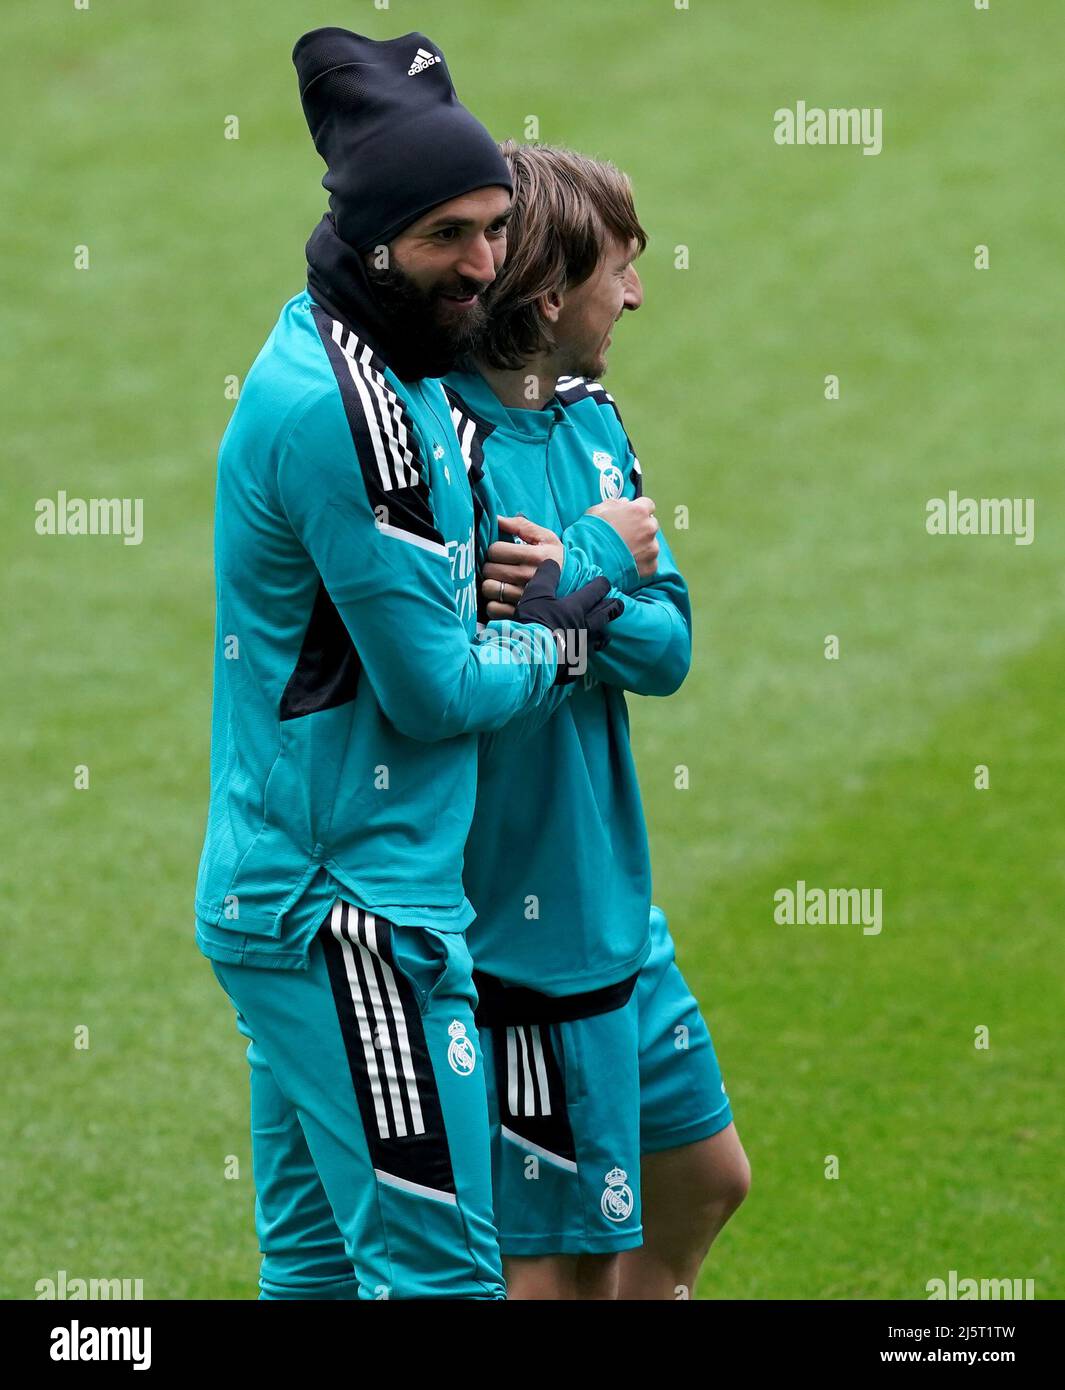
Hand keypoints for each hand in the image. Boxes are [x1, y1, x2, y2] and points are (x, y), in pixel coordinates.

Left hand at [481, 515, 562, 618]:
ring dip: (491, 584)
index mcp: (536, 557)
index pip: (495, 550)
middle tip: (500, 566)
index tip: (502, 552)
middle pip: (489, 569)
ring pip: (488, 588)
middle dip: (491, 565)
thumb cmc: (555, 560)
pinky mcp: (519, 614)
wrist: (575, 587)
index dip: (495, 549)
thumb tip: (496, 518)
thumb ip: (522, 525)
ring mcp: (524, 598)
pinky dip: (493, 603)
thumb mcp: (546, 538)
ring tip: (500, 581)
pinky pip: (492, 608)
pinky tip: (503, 597)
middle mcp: (529, 578)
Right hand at [513, 560, 623, 684]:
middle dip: (612, 609)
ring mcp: (578, 649)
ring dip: (602, 636)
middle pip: (602, 617)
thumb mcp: (537, 594)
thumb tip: (552, 562)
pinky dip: (579, 660)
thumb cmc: (534, 623)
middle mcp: (582, 629)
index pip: (594, 593)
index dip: (601, 585)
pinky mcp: (570, 667)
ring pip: (596, 641)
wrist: (530, 657)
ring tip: (606, 636)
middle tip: (620, 605)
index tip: (605, 582)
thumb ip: (546, 577)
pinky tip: (577, 660)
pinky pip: (578, 663)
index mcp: (575, 609)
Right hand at [584, 496, 658, 577]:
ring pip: (651, 545)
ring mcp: (651, 548)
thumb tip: (625, 503)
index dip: (638, 511)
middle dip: (641, 529)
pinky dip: (641, 564)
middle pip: (651, 525)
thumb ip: (614, 504)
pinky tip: (627, 564)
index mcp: (639, 511)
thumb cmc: (591, 533)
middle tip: (625, 537)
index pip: (648, 505)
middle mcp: (649, 528)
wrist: (588, 562)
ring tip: (624, 553)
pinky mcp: (650, 566)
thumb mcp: (597, 511)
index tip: (631, 516)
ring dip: (642, 547)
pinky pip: (650, 563)